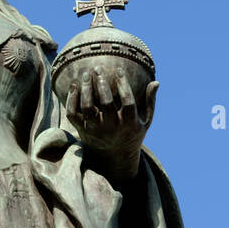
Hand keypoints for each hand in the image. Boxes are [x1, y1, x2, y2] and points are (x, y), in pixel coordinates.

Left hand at [65, 67, 158, 182]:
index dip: (123, 84)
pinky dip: (71, 100)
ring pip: (87, 107)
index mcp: (129, 123)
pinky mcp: (82, 131)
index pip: (127, 101)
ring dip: (86, 89)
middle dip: (101, 83)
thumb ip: (150, 102)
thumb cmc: (132, 134)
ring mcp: (96, 129)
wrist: (114, 159)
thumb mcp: (145, 121)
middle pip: (106, 102)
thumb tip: (156, 82)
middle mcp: (112, 127)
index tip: (118, 69)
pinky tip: (75, 86)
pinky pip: (73, 114)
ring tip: (86, 74)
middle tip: (98, 68)